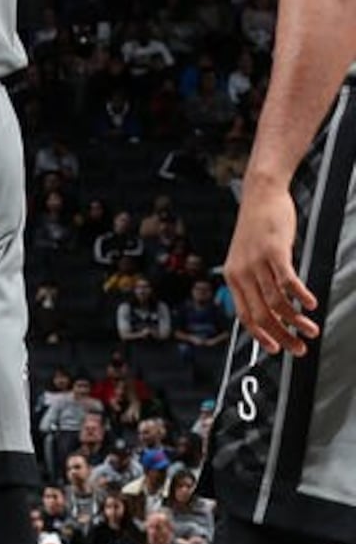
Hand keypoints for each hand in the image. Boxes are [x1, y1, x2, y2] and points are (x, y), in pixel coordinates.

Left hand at [223, 177, 319, 356]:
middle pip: (261, 315)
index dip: (261, 336)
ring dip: (296, 321)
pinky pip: (287, 281)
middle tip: (299, 348)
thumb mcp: (246, 257)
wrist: (260, 194)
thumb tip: (269, 307)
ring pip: (276, 302)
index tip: (276, 349)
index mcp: (232, 277)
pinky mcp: (273, 251)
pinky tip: (311, 305)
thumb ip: (254, 281)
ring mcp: (256, 262)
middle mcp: (241, 273)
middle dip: (282, 336)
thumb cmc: (257, 226)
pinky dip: (301, 296)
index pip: (244, 316)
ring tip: (311, 330)